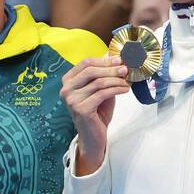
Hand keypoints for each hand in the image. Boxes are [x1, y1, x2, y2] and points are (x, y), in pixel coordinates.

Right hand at [60, 55, 128, 172]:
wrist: (92, 136)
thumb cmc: (97, 111)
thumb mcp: (99, 89)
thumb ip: (104, 75)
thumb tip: (114, 57)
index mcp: (68, 80)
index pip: (85, 63)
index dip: (103, 60)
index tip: (119, 59)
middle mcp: (66, 89)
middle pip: (91, 71)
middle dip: (111, 68)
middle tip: (125, 69)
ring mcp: (72, 100)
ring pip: (98, 82)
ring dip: (116, 80)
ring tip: (127, 81)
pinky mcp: (81, 109)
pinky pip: (103, 94)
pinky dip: (116, 89)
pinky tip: (125, 89)